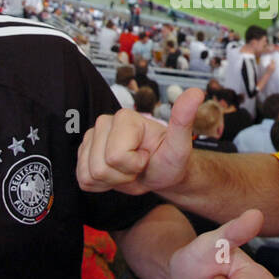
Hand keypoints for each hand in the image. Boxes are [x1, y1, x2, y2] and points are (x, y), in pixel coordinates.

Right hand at [78, 87, 203, 194]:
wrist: (162, 174)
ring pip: (89, 175)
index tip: (147, 157)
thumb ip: (184, 119)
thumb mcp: (180, 144)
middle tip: (139, 166)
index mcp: (124, 117)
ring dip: (112, 181)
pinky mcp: (83, 154)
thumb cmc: (170, 160)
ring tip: (128, 170)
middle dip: (122, 175)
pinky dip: (102, 185)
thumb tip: (196, 93)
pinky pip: (83, 180)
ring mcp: (91, 139)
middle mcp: (104, 123)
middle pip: (100, 167)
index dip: (134, 165)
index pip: (116, 156)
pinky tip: (116, 174)